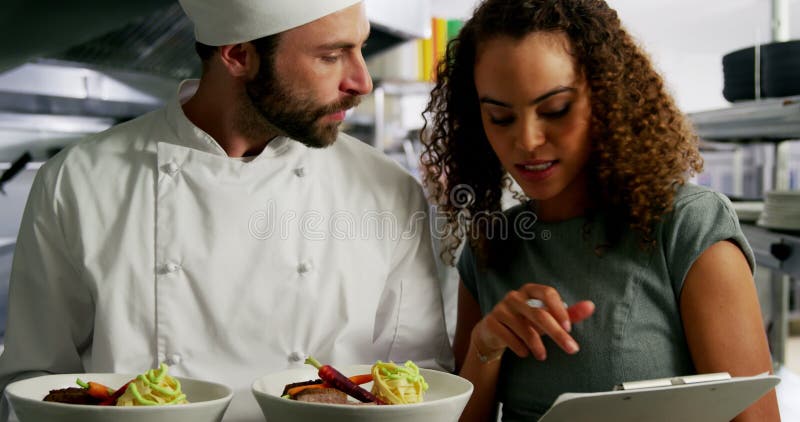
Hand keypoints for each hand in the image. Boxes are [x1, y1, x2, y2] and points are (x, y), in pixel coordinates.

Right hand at [472, 283, 594, 360]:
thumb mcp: (546, 317)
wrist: (493, 332)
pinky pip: (509, 337)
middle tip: (571, 349)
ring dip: (537, 345)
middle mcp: (514, 297)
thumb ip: (568, 313)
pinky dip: (520, 348)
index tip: (569, 328)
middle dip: (557, 333)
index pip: (547, 292)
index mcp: (529, 290)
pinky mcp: (490, 322)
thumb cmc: (524, 322)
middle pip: (538, 313)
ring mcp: (500, 309)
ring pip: (524, 328)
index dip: (560, 309)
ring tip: (543, 356)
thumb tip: (591, 306)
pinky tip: (525, 353)